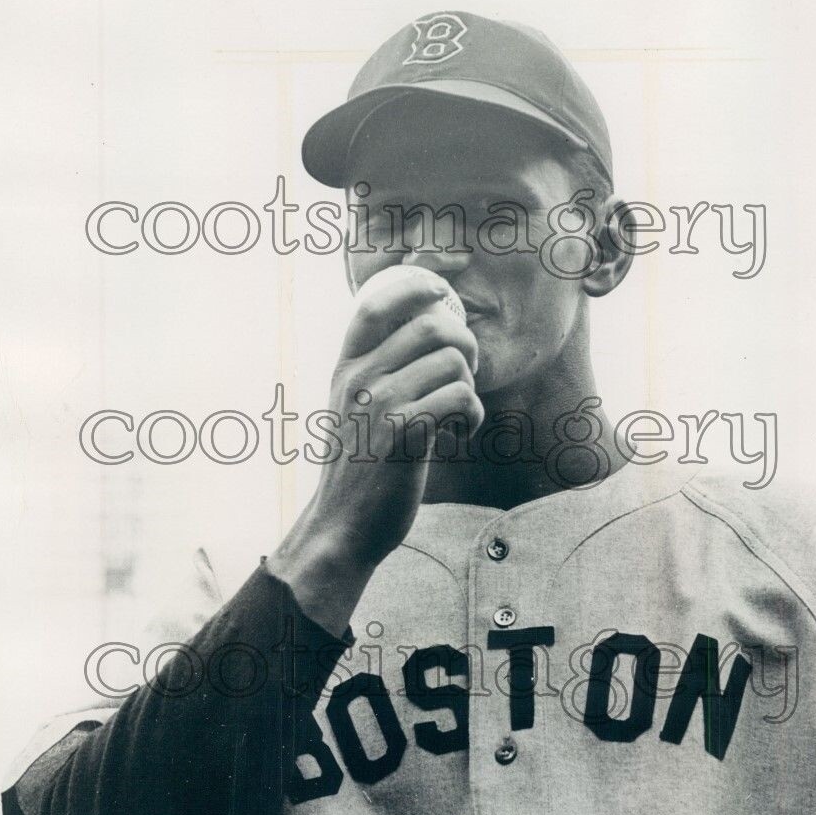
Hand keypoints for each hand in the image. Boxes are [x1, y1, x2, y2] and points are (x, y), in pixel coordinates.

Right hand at [267, 266, 482, 635]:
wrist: (342, 527)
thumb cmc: (360, 470)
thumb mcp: (355, 411)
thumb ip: (379, 374)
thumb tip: (426, 338)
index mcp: (347, 367)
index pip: (376, 302)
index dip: (417, 287)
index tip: (444, 296)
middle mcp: (359, 377)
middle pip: (433, 324)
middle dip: (465, 344)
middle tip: (466, 373)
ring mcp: (379, 403)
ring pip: (453, 362)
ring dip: (470, 387)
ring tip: (459, 415)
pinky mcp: (403, 433)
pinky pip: (461, 398)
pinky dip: (474, 417)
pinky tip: (461, 435)